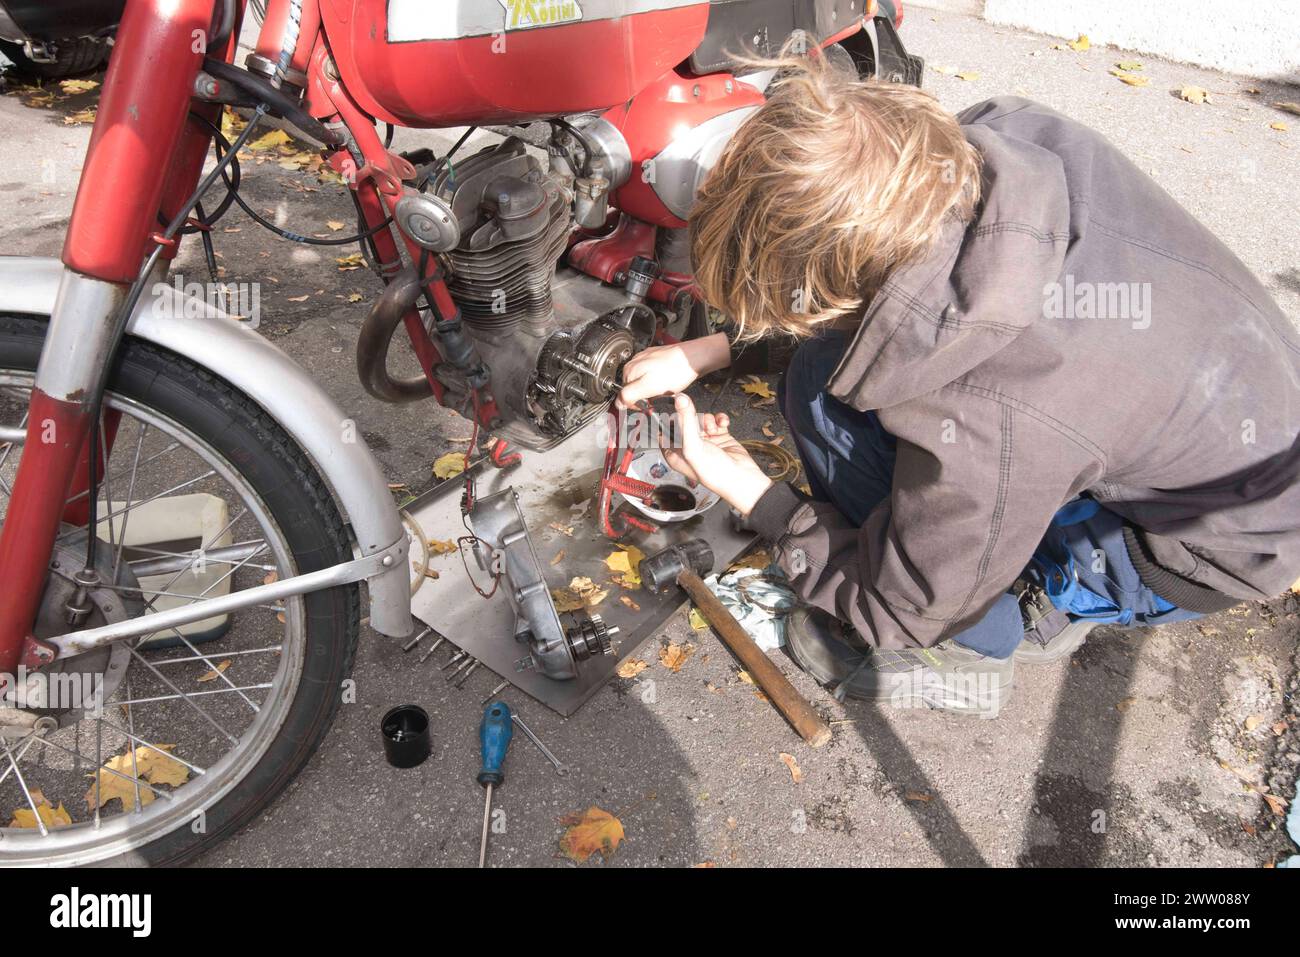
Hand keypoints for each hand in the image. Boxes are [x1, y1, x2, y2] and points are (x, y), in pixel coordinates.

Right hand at [617, 333, 730, 407]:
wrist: (693, 358)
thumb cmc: (675, 371)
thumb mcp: (648, 387)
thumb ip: (629, 395)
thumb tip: (618, 403)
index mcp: (629, 370)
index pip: (624, 394)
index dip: (636, 403)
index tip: (647, 405)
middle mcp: (635, 363)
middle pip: (634, 388)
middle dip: (645, 397)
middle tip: (658, 398)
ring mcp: (646, 360)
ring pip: (644, 383)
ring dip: (653, 391)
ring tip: (664, 390)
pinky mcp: (657, 360)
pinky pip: (654, 376)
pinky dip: (660, 383)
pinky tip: (667, 383)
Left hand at [661, 393, 772, 516]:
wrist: (742, 478)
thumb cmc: (715, 473)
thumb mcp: (694, 446)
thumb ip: (686, 421)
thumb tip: (679, 399)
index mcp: (675, 453)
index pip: (664, 431)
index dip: (668, 420)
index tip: (674, 409)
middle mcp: (687, 447)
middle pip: (683, 421)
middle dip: (693, 419)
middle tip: (700, 426)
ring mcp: (704, 441)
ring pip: (700, 418)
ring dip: (708, 420)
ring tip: (714, 430)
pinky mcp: (718, 436)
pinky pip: (715, 420)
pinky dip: (720, 420)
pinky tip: (723, 425)